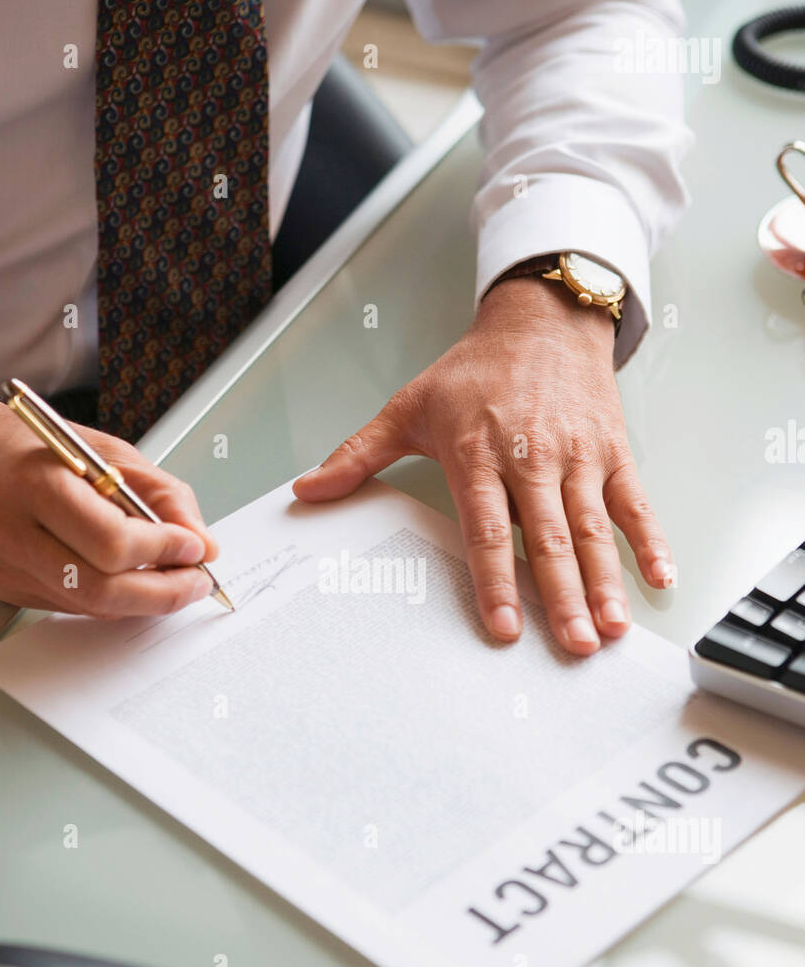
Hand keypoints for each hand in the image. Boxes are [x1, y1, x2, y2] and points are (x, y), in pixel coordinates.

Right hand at [0, 389, 219, 616]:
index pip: (111, 541)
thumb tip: (201, 544)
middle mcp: (10, 530)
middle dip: (162, 592)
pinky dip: (111, 599)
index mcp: (35, 483)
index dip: (163, 551)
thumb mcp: (104, 452)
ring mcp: (1, 566)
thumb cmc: (28, 446)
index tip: (194, 549)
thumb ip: (161, 496)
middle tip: (195, 581)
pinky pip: (70, 606)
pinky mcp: (1, 588)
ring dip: (142, 601)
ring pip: (88, 605)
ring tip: (173, 583)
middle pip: (100, 587)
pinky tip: (132, 583)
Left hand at [293, 277, 674, 654]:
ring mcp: (577, 457)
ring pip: (593, 529)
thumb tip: (308, 490)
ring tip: (610, 629)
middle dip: (562, 596)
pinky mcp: (612, 452)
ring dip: (605, 582)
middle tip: (571, 645)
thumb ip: (358, 455)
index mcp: (479, 454)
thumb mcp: (409, 407)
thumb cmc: (475, 371)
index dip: (497, 580)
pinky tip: (659, 577)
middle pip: (549, 538)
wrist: (541, 321)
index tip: (504, 625)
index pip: (489, 529)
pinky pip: (635, 502)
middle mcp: (532, 459)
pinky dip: (650, 539)